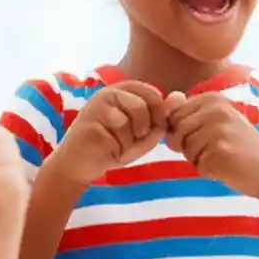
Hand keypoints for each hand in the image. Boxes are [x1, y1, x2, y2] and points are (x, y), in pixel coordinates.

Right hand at [53, 81, 169, 185]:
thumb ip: (160, 120)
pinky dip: (120, 145)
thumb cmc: (112, 148)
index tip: (151, 131)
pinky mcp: (91, 118)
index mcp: (123, 92)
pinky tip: (108, 149)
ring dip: (131, 140)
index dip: (159, 114)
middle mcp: (109, 92)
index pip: (153, 93)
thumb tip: (180, 98)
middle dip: (144, 128)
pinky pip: (120, 131)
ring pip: (134, 118)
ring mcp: (99, 104)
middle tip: (131, 140)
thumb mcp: (142, 135)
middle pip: (145, 104)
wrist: (79, 166)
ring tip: (117, 145)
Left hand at [165, 93, 258, 199]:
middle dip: (187, 146)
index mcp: (212, 98)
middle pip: (175, 131)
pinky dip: (208, 170)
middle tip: (215, 148)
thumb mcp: (215, 121)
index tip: (209, 135)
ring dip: (198, 159)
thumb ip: (189, 111)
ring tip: (222, 156)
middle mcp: (214, 109)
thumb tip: (169, 97)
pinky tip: (226, 166)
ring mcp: (217, 129)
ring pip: (185, 149)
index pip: (174, 116)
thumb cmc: (240, 146)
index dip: (184, 132)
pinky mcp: (219, 151)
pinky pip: (197, 164)